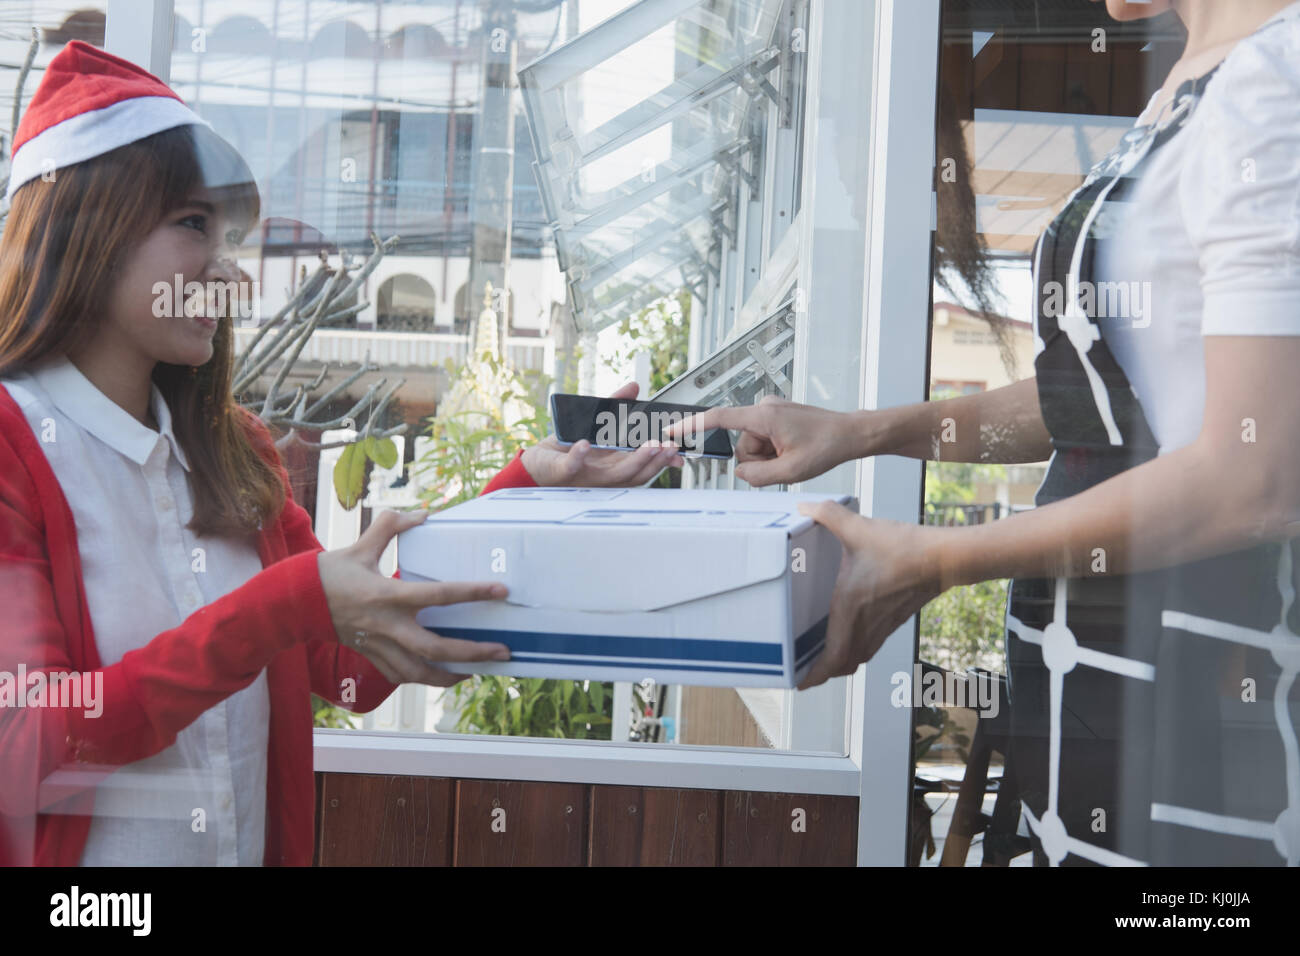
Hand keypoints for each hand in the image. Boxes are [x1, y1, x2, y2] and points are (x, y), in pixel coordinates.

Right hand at [316, 508, 510, 686]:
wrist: (293, 603)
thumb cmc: (330, 571)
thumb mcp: (361, 544)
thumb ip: (393, 525)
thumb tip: (424, 513)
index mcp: (387, 594)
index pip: (438, 595)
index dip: (471, 592)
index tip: (500, 590)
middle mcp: (386, 625)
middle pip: (436, 648)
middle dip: (472, 652)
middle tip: (503, 651)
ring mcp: (378, 645)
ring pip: (419, 672)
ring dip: (450, 676)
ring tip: (476, 672)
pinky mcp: (371, 656)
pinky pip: (401, 675)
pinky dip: (424, 679)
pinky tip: (443, 676)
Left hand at [521, 382, 684, 486]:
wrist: (536, 463)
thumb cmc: (566, 449)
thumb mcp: (595, 424)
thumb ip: (615, 406)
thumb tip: (634, 388)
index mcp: (613, 464)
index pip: (643, 465)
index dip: (662, 461)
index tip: (679, 453)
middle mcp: (603, 474)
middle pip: (635, 472)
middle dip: (655, 460)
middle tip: (669, 446)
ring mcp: (584, 475)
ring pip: (613, 473)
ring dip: (633, 460)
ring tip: (648, 445)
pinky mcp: (562, 472)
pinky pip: (571, 466)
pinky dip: (578, 457)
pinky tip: (584, 445)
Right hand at [661, 395, 859, 485]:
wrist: (850, 434)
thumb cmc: (827, 446)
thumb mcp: (791, 471)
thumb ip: (757, 476)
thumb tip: (741, 473)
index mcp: (763, 416)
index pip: (718, 419)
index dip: (691, 426)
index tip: (671, 431)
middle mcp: (763, 409)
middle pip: (740, 445)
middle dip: (757, 460)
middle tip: (785, 462)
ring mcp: (770, 412)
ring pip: (752, 447)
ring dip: (768, 458)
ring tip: (792, 456)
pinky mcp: (776, 418)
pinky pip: (763, 441)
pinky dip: (774, 452)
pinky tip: (793, 451)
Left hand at [795, 500, 941, 689]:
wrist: (945, 557)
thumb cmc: (905, 548)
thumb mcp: (859, 527)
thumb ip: (829, 515)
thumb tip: (804, 504)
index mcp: (851, 610)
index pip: (833, 659)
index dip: (814, 675)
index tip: (798, 681)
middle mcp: (866, 625)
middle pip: (844, 665)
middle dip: (823, 672)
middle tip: (803, 670)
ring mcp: (883, 625)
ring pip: (858, 656)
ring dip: (840, 662)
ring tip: (822, 657)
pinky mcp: (895, 619)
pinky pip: (870, 645)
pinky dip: (855, 649)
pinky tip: (849, 633)